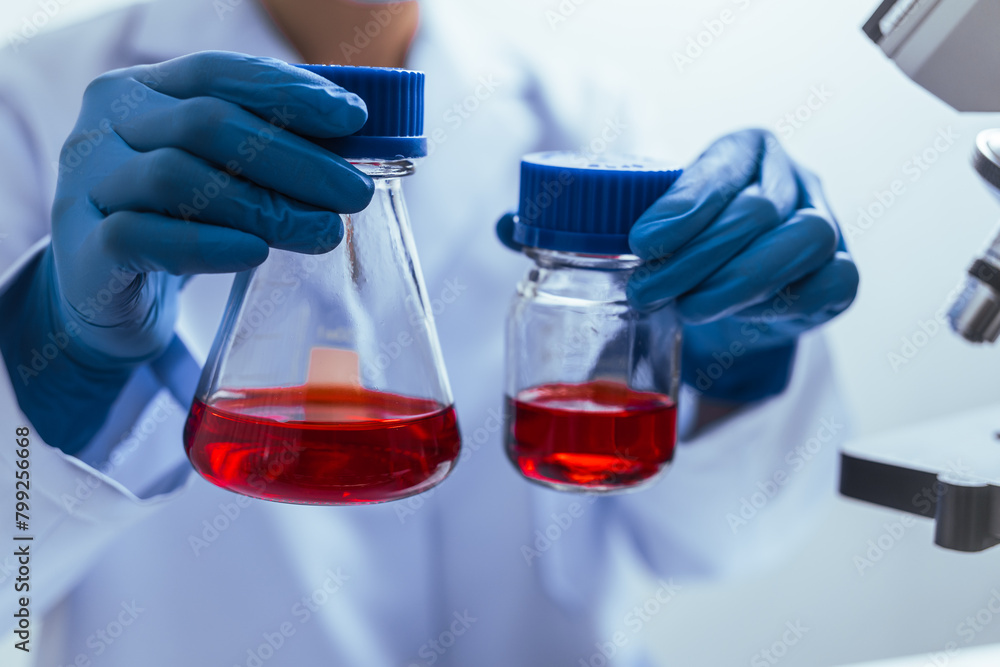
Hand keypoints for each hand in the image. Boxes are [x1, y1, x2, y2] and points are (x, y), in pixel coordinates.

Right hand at [0, 51, 373, 452]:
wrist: (106, 296)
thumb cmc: (176, 223)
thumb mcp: (217, 176)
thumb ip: (265, 152)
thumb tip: (356, 143)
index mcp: (141, 92)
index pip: (219, 74)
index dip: (290, 91)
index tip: (355, 118)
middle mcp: (105, 127)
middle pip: (207, 124)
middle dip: (295, 158)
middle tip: (356, 194)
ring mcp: (87, 186)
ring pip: (176, 177)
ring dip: (263, 205)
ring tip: (323, 232)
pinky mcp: (84, 250)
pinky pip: (142, 236)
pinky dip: (207, 243)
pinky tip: (255, 254)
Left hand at [627, 129, 857, 402]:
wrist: (731, 306)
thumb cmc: (686, 254)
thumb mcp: (650, 228)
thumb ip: (605, 222)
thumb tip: (522, 227)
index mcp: (744, 150)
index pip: (720, 168)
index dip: (684, 205)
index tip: (641, 243)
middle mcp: (792, 179)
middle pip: (756, 209)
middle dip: (697, 255)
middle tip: (646, 290)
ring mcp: (826, 223)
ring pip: (801, 240)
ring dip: (738, 281)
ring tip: (687, 311)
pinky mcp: (842, 273)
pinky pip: (828, 281)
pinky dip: (781, 302)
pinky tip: (738, 319)